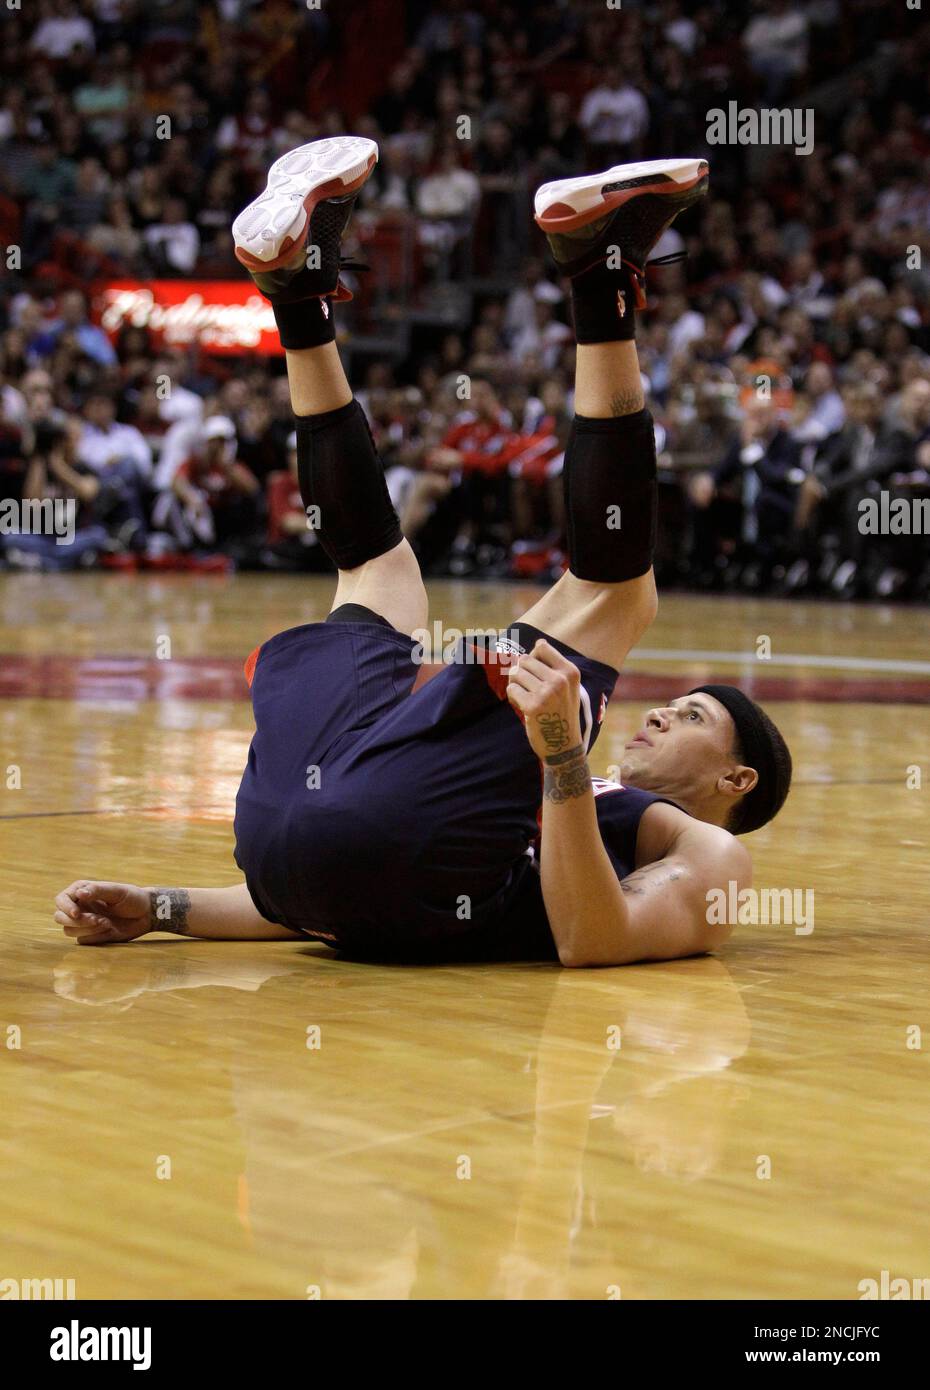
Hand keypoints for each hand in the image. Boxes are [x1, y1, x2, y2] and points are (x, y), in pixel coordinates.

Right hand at [54, 880, 150, 945]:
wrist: (146, 915)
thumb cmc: (132, 898)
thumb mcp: (117, 891)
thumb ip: (97, 890)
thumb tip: (78, 893)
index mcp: (82, 892)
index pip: (61, 900)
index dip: (65, 907)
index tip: (77, 913)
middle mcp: (80, 907)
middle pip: (60, 917)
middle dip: (76, 921)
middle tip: (97, 920)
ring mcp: (84, 922)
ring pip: (69, 930)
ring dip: (87, 929)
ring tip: (107, 923)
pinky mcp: (90, 935)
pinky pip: (83, 940)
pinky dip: (95, 936)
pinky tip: (110, 929)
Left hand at [505, 640, 582, 760]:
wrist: (564, 746)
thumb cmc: (561, 713)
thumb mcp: (566, 687)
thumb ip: (549, 668)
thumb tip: (520, 655)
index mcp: (570, 672)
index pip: (541, 647)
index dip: (532, 658)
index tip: (534, 672)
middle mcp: (560, 680)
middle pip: (525, 660)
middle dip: (521, 672)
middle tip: (526, 688)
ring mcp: (547, 693)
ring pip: (516, 673)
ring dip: (515, 685)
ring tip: (525, 697)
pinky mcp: (533, 706)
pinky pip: (511, 690)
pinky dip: (513, 698)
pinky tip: (523, 707)